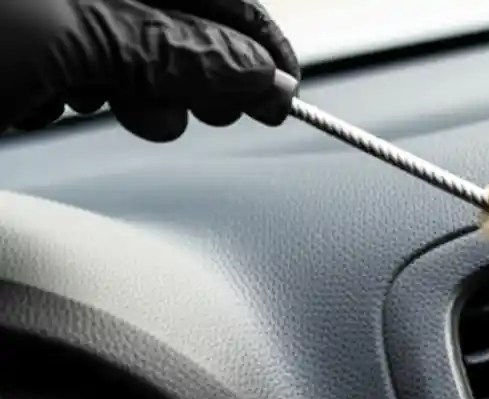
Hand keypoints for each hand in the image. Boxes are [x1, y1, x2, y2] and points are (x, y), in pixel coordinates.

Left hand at [0, 0, 298, 141]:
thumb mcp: (71, 40)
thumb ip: (171, 51)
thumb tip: (255, 73)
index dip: (260, 42)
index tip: (283, 96)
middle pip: (178, 24)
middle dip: (198, 74)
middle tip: (212, 112)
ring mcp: (48, 18)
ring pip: (128, 56)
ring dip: (134, 96)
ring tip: (110, 107)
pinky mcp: (21, 53)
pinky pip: (74, 72)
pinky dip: (74, 99)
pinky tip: (46, 105)